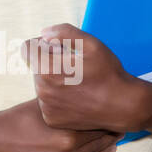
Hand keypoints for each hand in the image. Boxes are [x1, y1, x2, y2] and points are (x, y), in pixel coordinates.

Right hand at [0, 99, 120, 151]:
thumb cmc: (16, 119)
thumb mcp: (43, 106)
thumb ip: (68, 104)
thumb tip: (90, 95)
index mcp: (67, 138)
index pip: (99, 130)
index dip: (108, 122)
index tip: (115, 117)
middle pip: (98, 148)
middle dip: (108, 137)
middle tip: (118, 130)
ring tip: (110, 145)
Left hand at [21, 23, 146, 133]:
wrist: (124, 106)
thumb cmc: (108, 72)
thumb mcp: (90, 44)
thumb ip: (63, 32)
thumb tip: (43, 33)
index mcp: (46, 69)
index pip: (27, 48)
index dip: (43, 44)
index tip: (58, 48)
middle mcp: (41, 90)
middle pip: (35, 66)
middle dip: (50, 62)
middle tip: (74, 67)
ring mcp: (46, 107)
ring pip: (41, 84)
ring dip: (54, 79)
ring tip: (78, 82)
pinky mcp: (52, 119)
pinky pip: (47, 101)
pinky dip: (58, 97)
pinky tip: (77, 97)